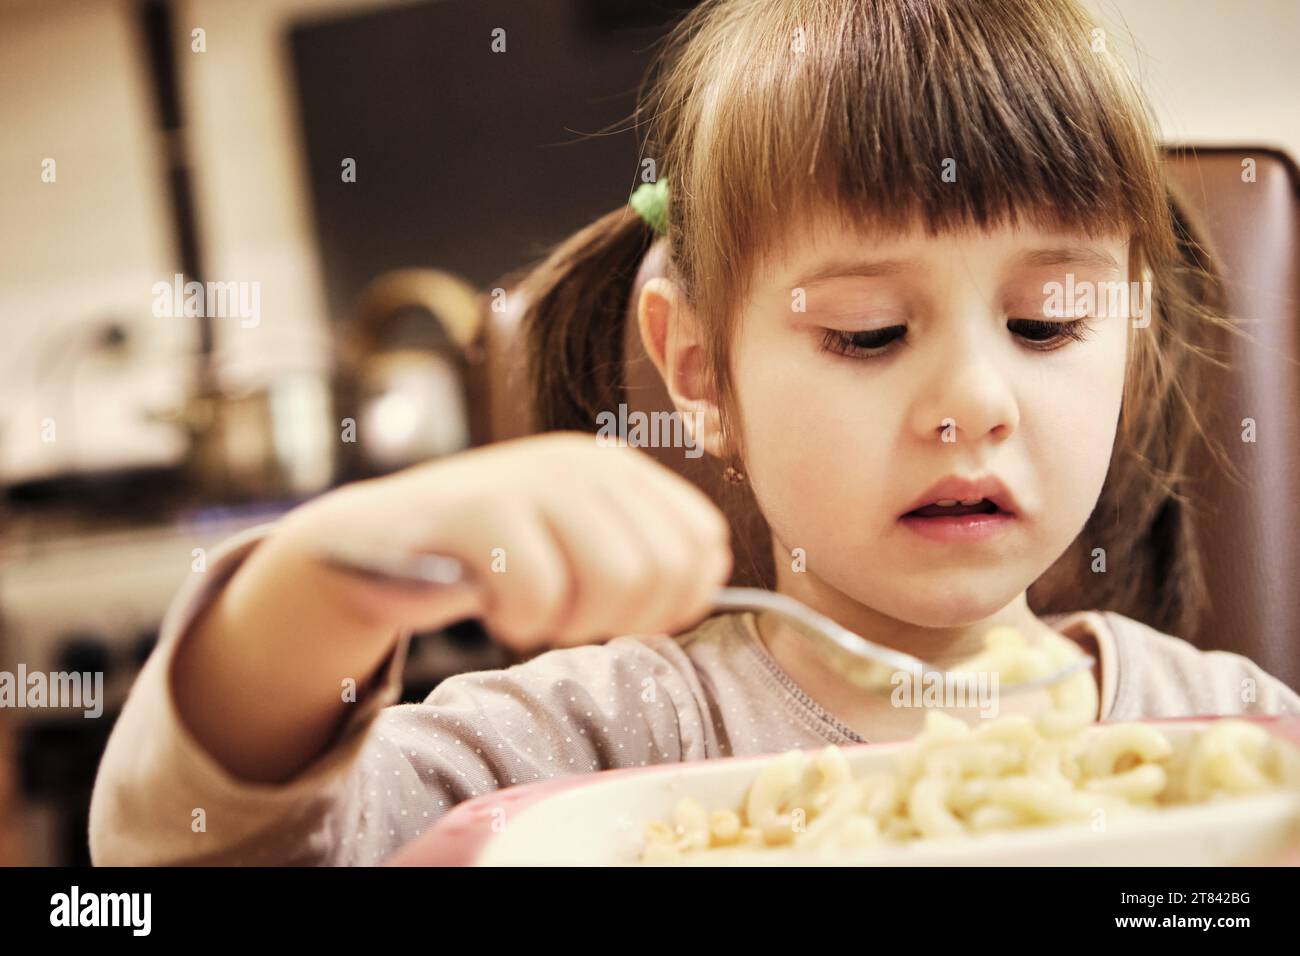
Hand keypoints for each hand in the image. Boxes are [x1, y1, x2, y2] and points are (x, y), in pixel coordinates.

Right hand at [281, 431, 732, 651]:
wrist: (374, 543)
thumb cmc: (488, 557)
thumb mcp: (574, 543)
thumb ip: (642, 556)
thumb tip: (709, 585)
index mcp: (617, 470)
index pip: (703, 543)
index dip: (675, 601)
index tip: (621, 616)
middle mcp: (582, 463)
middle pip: (663, 571)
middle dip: (618, 619)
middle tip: (564, 616)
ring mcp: (530, 479)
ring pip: (616, 581)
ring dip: (568, 622)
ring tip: (528, 609)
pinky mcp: (478, 508)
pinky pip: (541, 594)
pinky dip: (518, 621)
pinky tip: (491, 604)